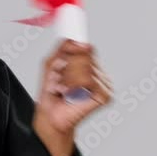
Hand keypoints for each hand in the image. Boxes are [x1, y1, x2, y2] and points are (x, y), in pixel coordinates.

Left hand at [32, 39, 112, 155]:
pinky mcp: (105, 95)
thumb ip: (62, 48)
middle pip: (85, 55)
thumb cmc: (52, 94)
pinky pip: (89, 80)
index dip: (76, 47)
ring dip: (68, 78)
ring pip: (86, 67)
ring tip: (64, 89)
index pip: (86, 47)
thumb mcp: (51, 65)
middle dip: (67, 67)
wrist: (51, 116)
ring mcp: (104, 84)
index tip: (68, 46)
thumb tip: (76, 40)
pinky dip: (74, 86)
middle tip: (60, 80)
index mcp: (88, 65)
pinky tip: (71, 95)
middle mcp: (98, 73)